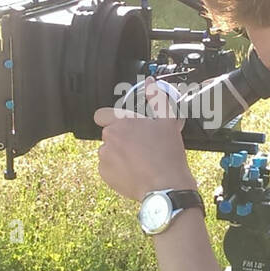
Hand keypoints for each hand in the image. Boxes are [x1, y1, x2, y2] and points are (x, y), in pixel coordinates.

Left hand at [93, 80, 195, 200]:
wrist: (165, 187)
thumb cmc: (167, 154)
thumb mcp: (167, 121)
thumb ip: (157, 98)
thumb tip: (151, 84)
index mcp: (121, 123)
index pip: (101, 115)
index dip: (111, 118)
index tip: (123, 126)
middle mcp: (109, 139)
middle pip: (109, 134)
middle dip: (121, 138)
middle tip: (140, 146)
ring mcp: (105, 158)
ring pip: (108, 151)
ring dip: (118, 153)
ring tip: (139, 161)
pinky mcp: (105, 175)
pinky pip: (108, 167)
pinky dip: (118, 169)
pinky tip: (135, 171)